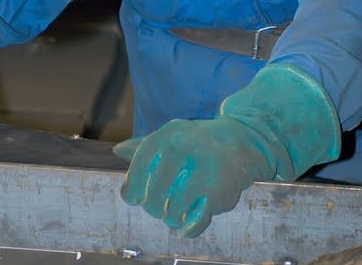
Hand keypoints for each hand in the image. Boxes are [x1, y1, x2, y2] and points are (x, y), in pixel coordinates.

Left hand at [113, 63, 340, 236]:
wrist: (245, 142)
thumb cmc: (201, 142)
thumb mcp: (173, 136)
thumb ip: (146, 145)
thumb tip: (117, 151)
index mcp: (169, 134)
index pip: (140, 166)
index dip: (133, 187)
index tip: (133, 198)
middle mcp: (183, 149)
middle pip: (152, 196)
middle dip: (153, 208)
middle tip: (160, 208)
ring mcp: (202, 170)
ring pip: (171, 212)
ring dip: (172, 219)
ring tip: (176, 213)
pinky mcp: (219, 192)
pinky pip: (194, 222)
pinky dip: (188, 228)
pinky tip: (189, 222)